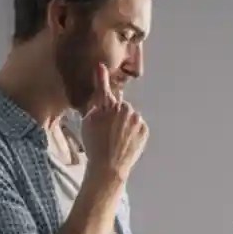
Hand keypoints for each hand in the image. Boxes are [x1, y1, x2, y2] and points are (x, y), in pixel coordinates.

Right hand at [82, 63, 148, 182]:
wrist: (109, 167)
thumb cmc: (95, 147)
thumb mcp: (88, 123)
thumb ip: (94, 106)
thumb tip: (100, 97)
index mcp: (108, 106)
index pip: (104, 88)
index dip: (101, 77)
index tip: (101, 66)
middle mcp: (124, 109)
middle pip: (120, 105)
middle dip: (116, 114)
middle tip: (108, 131)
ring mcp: (136, 119)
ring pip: (130, 116)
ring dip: (125, 123)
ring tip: (116, 139)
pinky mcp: (144, 129)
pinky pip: (138, 126)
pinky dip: (133, 131)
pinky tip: (125, 142)